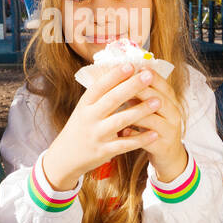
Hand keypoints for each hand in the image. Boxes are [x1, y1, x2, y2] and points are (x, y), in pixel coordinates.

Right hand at [42, 64, 161, 188]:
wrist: (64, 158)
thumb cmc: (80, 128)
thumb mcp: (85, 109)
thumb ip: (101, 95)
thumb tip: (122, 71)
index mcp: (85, 104)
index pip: (100, 86)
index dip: (115, 75)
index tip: (131, 65)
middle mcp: (89, 117)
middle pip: (112, 99)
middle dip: (132, 86)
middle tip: (149, 76)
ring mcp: (96, 135)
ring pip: (120, 120)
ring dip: (140, 110)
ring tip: (158, 101)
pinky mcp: (103, 151)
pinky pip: (125, 144)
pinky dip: (140, 139)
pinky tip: (154, 134)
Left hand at [123, 69, 187, 179]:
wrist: (169, 155)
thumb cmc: (155, 126)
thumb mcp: (154, 108)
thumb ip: (143, 93)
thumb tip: (122, 73)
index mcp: (171, 101)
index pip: (162, 85)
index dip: (149, 76)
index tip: (133, 67)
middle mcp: (174, 114)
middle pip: (158, 99)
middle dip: (140, 90)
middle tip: (123, 84)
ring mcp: (170, 131)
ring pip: (152, 119)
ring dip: (135, 113)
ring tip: (120, 108)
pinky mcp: (163, 146)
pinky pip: (147, 140)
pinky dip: (134, 135)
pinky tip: (122, 131)